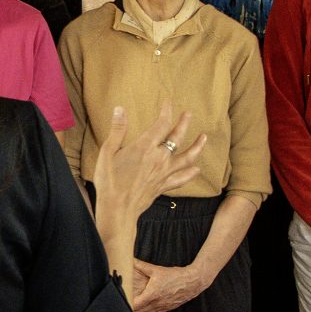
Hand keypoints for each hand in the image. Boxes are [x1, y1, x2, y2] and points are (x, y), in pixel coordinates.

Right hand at [91, 103, 204, 248]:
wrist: (118, 209)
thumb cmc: (110, 181)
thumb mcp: (107, 153)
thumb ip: (117, 130)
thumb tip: (120, 109)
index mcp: (145, 147)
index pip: (161, 124)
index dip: (166, 111)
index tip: (168, 102)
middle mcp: (159, 158)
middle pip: (177, 137)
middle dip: (183, 124)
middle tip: (189, 114)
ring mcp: (164, 173)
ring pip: (186, 158)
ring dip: (197, 147)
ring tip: (203, 138)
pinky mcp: (164, 186)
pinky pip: (182, 178)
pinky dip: (191, 173)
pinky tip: (197, 169)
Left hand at [130, 259, 211, 311]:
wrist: (192, 282)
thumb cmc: (175, 276)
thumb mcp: (156, 269)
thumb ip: (141, 266)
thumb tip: (131, 260)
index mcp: (152, 295)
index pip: (135, 305)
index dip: (127, 304)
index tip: (123, 300)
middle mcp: (157, 303)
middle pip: (139, 311)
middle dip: (132, 307)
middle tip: (126, 301)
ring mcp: (163, 307)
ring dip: (140, 309)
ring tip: (134, 303)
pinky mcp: (168, 308)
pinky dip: (148, 310)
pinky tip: (147, 305)